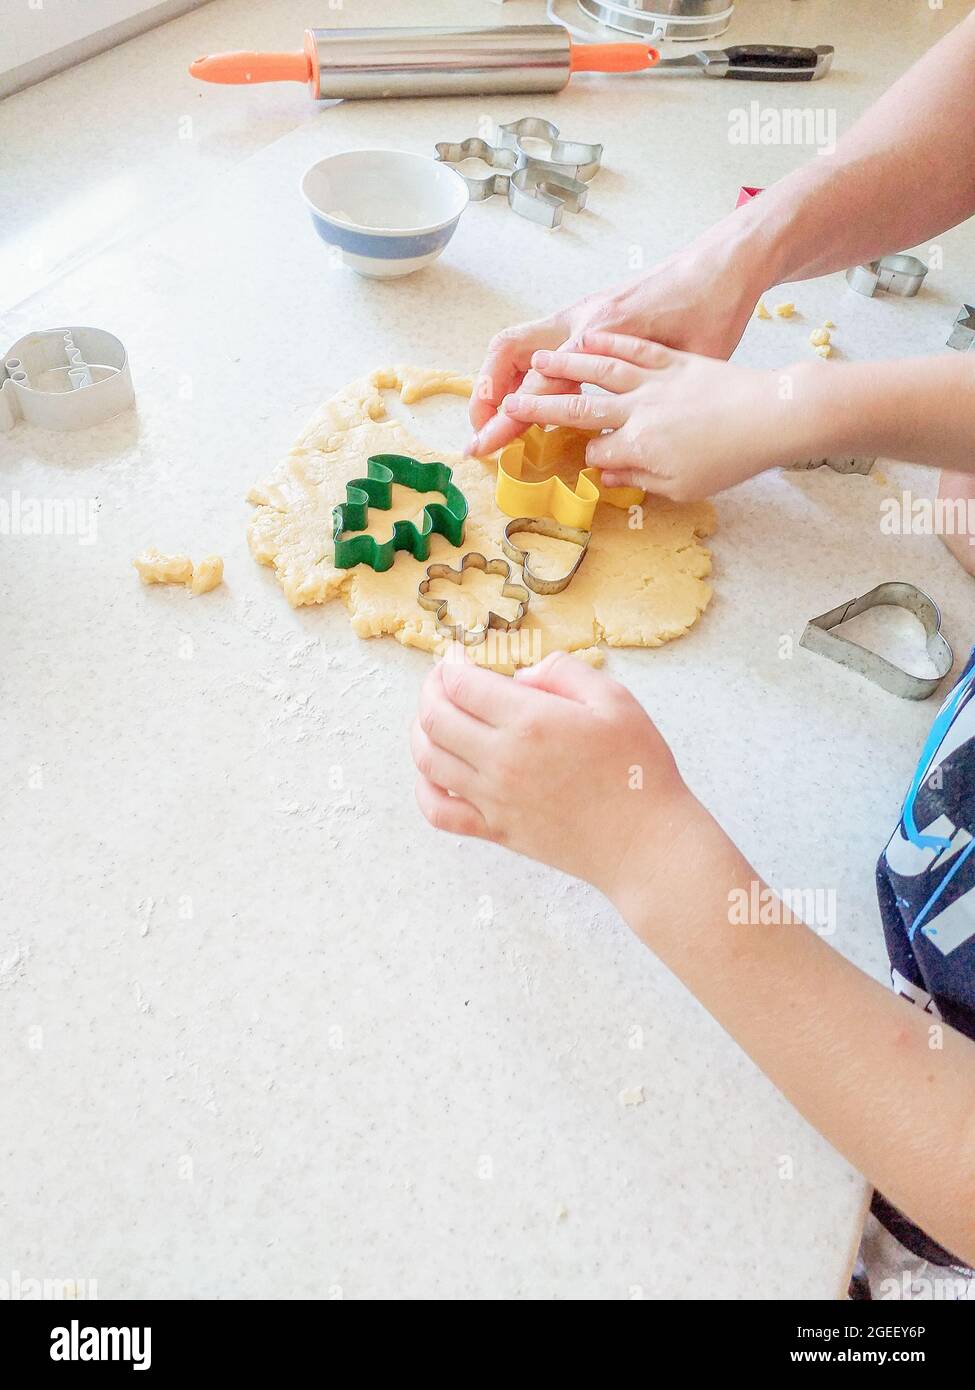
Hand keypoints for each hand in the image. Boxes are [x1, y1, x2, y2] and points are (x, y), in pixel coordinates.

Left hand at [411, 650, 699, 904]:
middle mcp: (502, 759)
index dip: (451, 666)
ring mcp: (494, 799)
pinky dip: (424, 787)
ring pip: (428, 759)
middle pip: (435, 718)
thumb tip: (521, 677)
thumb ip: (564, 672)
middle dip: (430, 691)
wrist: (645, 843)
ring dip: (420, 730)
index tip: (456, 658)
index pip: (462, 686)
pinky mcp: (496, 830)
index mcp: (530, 721)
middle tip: (440, 681)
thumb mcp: (615, 700)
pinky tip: (433, 771)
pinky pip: (438, 811)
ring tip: (431, 716)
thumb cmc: (637, 771)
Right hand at [467, 225, 767, 456]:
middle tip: (481, 431)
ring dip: (500, 376)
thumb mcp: (684, 370)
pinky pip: (541, 337)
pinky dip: (524, 364)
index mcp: (598, 336)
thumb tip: (612, 456)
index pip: (537, 386)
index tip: (484, 449)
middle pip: (509, 353)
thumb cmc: (712, 314)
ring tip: (496, 415)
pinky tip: (530, 389)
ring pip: (520, 341)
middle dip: (486, 392)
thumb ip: (643, 409)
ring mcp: (582, 313)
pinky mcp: (590, 312)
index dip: (507, 422)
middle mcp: (580, 322)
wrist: (723, 265)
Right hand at [499, 332, 805, 501]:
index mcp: (633, 434)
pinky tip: (582, 343)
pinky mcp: (668, 355)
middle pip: (564, 397)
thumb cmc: (733, 451)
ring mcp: (648, 369)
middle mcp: (632, 397)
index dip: (546, 445)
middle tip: (496, 414)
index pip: (577, 438)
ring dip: (553, 366)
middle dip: (523, 406)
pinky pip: (625, 347)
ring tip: (527, 369)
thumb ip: (638, 475)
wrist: (776, 407)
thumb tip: (603, 469)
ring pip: (588, 363)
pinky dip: (600, 346)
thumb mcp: (685, 482)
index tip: (518, 453)